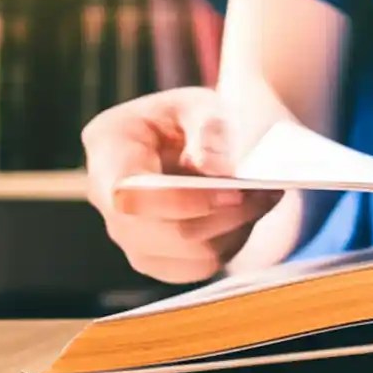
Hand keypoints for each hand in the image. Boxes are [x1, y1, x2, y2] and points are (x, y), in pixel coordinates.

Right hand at [81, 87, 282, 283]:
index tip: (235, 191)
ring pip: (181, 257)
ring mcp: (127, 232)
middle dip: (218, 219)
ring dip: (233, 232)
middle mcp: (107, 196)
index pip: (128, 194)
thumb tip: (214, 173)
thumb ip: (210, 132)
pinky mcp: (155, 255)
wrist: (198, 135)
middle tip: (265, 193)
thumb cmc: (198, 115)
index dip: (179, 202)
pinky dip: (231, 244)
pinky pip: (197, 268)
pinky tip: (249, 214)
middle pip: (153, 235)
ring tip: (264, 197)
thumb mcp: (206, 105)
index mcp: (108, 144)